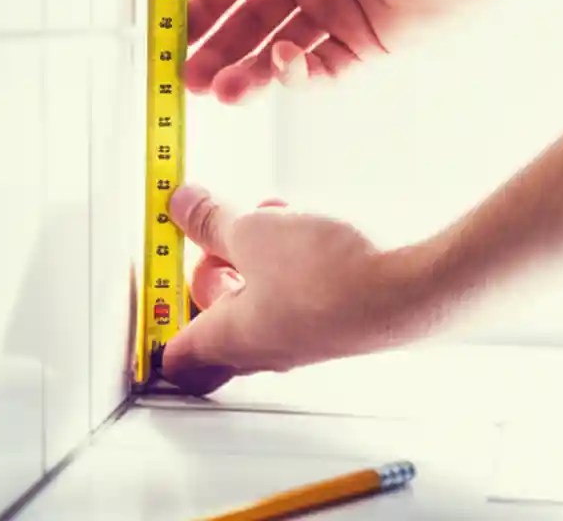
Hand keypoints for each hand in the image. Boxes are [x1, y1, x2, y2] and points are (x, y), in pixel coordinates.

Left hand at [159, 184, 436, 395]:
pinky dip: (284, 257)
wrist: (409, 291)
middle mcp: (262, 347)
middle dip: (208, 266)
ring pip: (254, 296)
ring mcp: (299, 336)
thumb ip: (213, 219)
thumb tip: (183, 207)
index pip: (173, 354)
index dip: (157, 320)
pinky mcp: (331, 319)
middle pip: (212, 316)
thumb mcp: (255, 231)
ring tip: (266, 212)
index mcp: (228, 338)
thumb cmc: (331, 278)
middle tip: (209, 230)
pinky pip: (290, 289)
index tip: (153, 273)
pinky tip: (301, 222)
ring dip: (251, 252)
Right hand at [173, 0, 501, 102]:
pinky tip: (283, 68)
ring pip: (276, 53)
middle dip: (215, 51)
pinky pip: (320, 72)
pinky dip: (297, 76)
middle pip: (247, 23)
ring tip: (222, 92)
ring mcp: (337, 14)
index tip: (169, 32)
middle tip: (187, 77)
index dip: (197, 6)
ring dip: (246, 72)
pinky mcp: (367, 48)